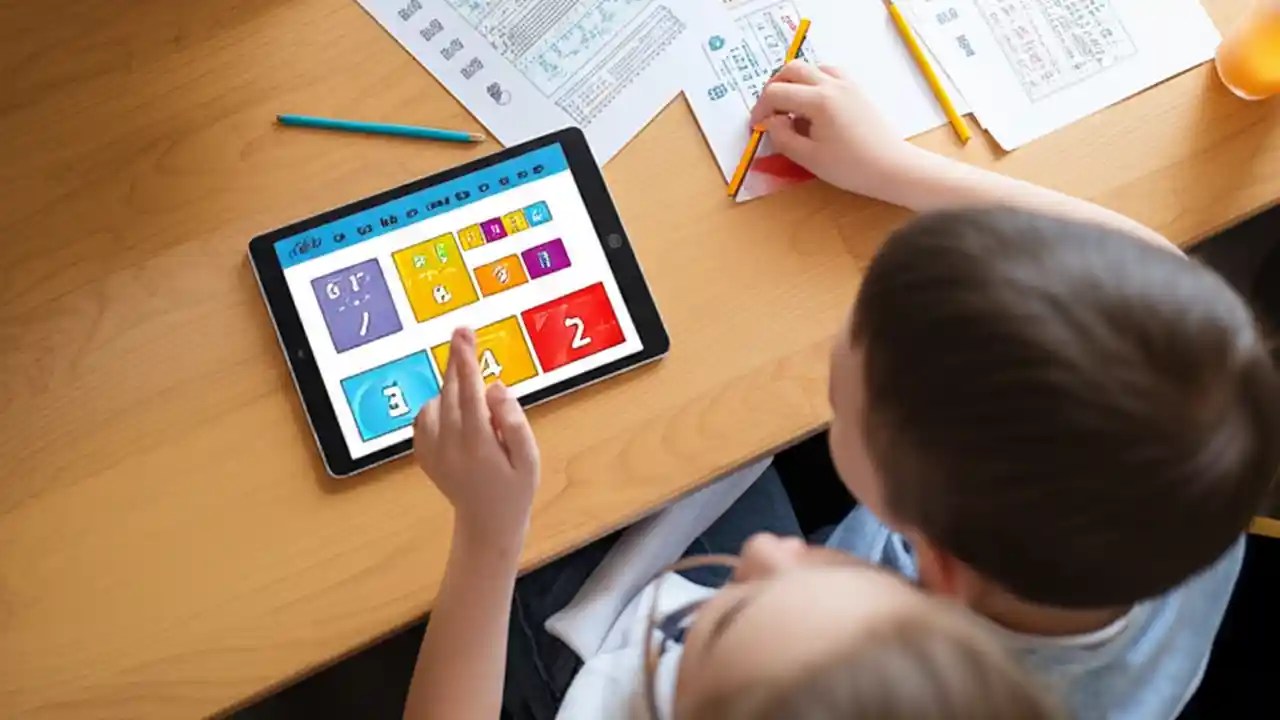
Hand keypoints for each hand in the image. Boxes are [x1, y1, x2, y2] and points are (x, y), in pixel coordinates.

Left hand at [414, 328, 539, 547]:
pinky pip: (426, 417)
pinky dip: (439, 405)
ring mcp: (433, 450)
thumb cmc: (514, 490)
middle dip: (457, 361)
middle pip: (449, 392)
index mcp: (477, 445)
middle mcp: (449, 446)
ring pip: (436, 402)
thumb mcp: (529, 458)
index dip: (466, 361)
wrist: (486, 523)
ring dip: (451, 388)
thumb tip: (496, 387)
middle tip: (463, 332)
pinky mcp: (424, 453)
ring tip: (474, 399)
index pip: (469, 393)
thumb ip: (513, 421)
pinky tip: (457, 413)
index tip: (464, 334)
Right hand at [749, 62, 918, 199]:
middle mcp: (832, 84)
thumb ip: (783, 137)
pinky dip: (814, 81)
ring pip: (811, 67)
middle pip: (791, 69)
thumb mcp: (808, 158)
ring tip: (790, 107)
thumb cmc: (850, 167)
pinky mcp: (856, 89)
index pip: (776, 93)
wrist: (891, 167)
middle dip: (774, 87)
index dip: (760, 109)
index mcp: (818, 100)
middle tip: (769, 111)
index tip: (757, 126)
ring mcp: (847, 83)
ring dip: (794, 82)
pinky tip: (813, 103)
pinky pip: (829, 73)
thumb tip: (771, 122)